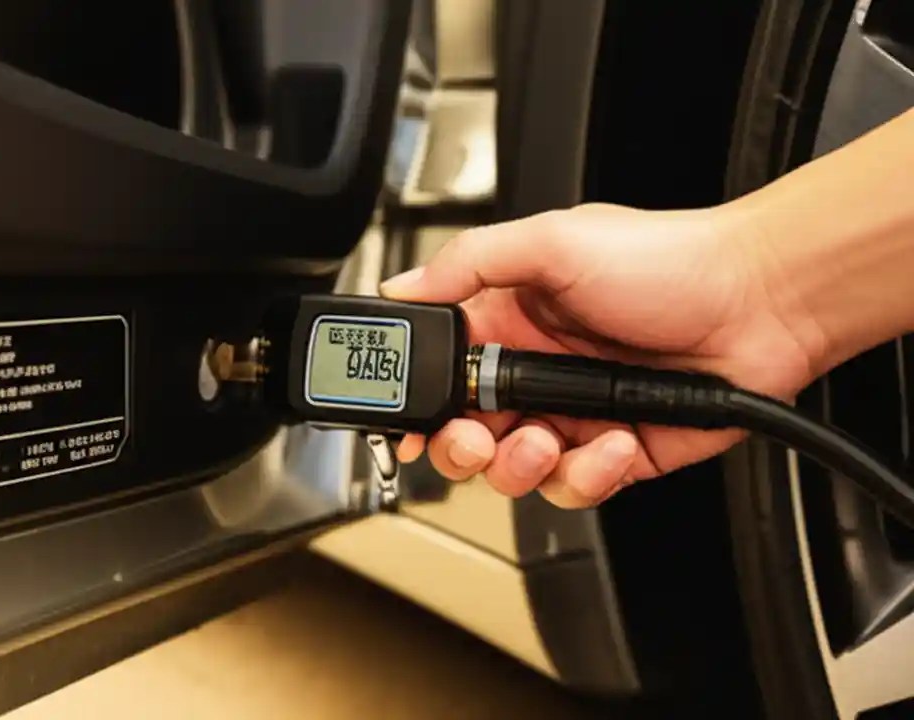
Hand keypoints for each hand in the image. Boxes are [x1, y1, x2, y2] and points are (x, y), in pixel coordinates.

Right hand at [380, 203, 821, 507]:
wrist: (763, 299)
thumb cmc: (671, 260)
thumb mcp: (553, 241)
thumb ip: (468, 262)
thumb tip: (400, 286)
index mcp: (509, 319)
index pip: (439, 371)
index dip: (418, 402)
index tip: (409, 419)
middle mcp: (534, 371)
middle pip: (464, 433)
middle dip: (461, 447)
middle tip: (479, 437)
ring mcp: (573, 414)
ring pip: (513, 471)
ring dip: (521, 466)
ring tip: (549, 439)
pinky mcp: (615, 452)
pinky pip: (576, 486)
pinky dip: (587, 474)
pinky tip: (613, 441)